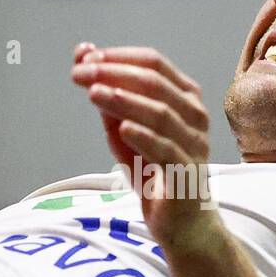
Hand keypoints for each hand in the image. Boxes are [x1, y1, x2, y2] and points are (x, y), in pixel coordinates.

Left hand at [71, 43, 219, 249]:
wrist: (180, 221)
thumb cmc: (154, 171)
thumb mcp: (124, 131)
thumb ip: (108, 97)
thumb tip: (83, 55)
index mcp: (184, 97)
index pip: (153, 63)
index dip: (118, 56)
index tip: (84, 57)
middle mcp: (194, 115)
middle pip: (155, 83)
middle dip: (114, 73)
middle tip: (81, 73)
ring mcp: (194, 143)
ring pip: (160, 113)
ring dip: (124, 101)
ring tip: (94, 94)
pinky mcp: (187, 172)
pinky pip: (165, 149)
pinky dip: (143, 136)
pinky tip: (122, 128)